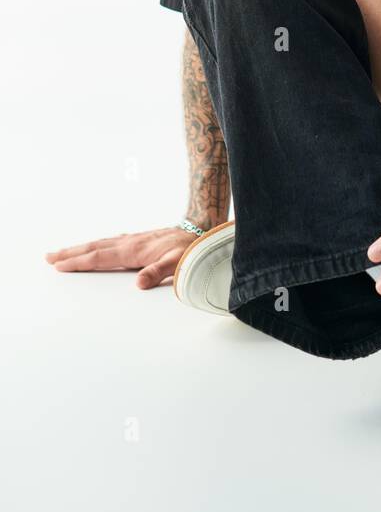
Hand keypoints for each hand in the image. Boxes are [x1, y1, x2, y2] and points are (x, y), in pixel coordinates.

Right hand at [44, 226, 200, 289]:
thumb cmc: (191, 248)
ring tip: (63, 252)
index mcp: (134, 250)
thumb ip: (160, 271)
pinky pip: (111, 242)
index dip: (79, 262)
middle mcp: (130, 243)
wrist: (201, 227)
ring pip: (101, 243)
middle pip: (94, 248)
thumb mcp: (179, 262)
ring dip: (81, 248)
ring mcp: (134, 239)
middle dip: (71, 253)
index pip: (100, 257)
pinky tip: (97, 247)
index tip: (59, 265)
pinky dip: (98, 245)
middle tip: (48, 257)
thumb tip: (139, 284)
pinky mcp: (140, 239)